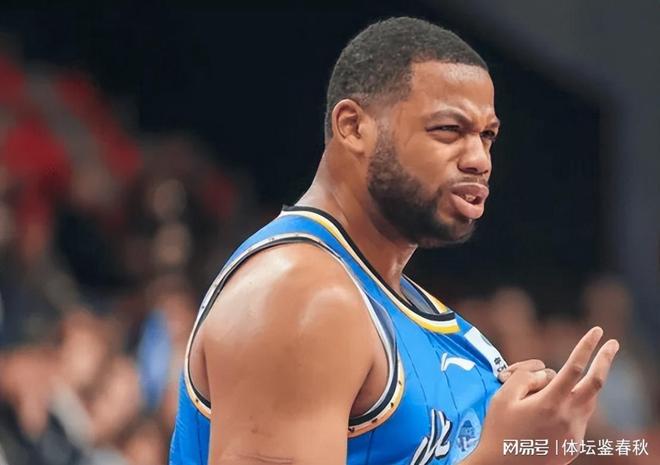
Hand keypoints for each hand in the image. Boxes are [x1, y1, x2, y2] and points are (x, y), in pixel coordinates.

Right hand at [470, 327, 618, 464]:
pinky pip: (576, 418)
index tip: (596, 331)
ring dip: (577, 388)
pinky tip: (543, 417)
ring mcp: (575, 434)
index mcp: (550, 403)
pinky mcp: (574, 446)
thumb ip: (524, 376)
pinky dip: (566, 408)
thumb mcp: (502, 396)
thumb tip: (543, 372)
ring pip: (585, 401)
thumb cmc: (498, 431)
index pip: (575, 367)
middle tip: (613, 343)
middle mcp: (569, 418)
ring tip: (548, 390)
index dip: (586, 346)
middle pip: (595, 384)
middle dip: (605, 360)